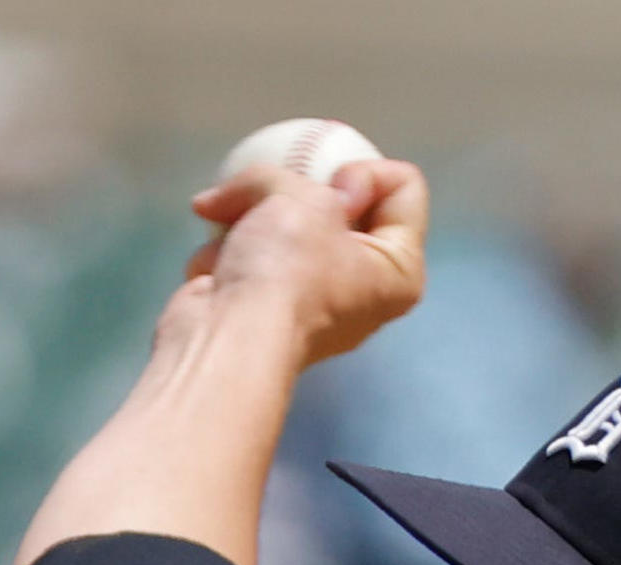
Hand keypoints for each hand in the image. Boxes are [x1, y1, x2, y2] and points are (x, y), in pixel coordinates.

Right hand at [171, 156, 428, 367]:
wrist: (225, 338)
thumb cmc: (286, 269)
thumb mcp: (302, 194)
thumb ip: (298, 171)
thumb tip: (281, 196)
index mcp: (399, 269)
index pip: (404, 186)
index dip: (362, 171)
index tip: (329, 187)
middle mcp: (363, 289)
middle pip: (342, 204)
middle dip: (298, 188)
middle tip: (278, 195)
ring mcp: (311, 301)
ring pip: (286, 225)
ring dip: (252, 213)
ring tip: (230, 216)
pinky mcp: (264, 308)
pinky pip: (252, 256)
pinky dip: (230, 251)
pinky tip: (216, 260)